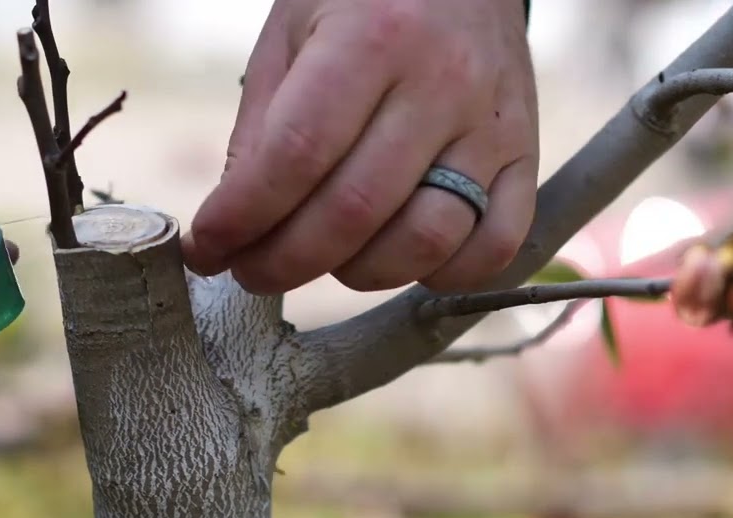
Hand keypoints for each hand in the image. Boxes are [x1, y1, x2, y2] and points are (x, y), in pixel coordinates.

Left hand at [184, 0, 537, 294]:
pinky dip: (442, 275)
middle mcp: (441, 82)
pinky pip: (495, 246)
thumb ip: (261, 128)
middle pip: (354, 210)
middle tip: (249, 270)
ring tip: (320, 260)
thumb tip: (233, 225)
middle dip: (283, 261)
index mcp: (370, 38)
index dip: (241, 217)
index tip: (206, 249)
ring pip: (426, 240)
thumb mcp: (291, 34)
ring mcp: (490, 125)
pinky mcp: (526, 155)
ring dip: (355, 274)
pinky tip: (396, 260)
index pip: (295, 154)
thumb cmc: (361, 2)